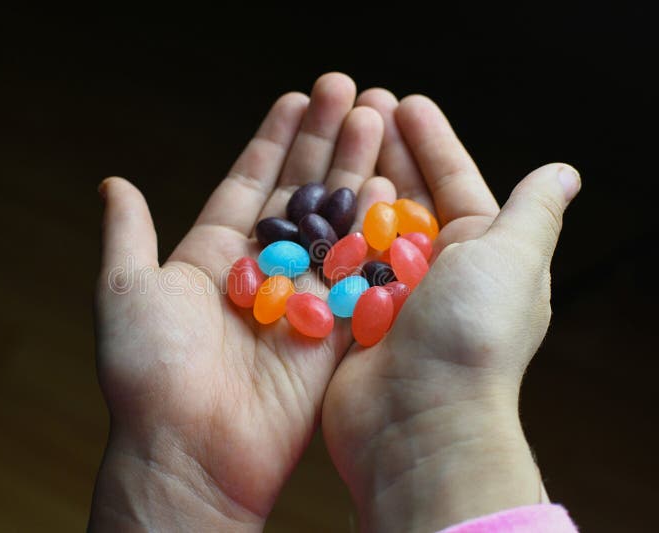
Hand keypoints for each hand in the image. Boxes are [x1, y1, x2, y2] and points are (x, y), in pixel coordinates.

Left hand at [89, 73, 389, 530]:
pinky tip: (391, 186)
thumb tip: (114, 184)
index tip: (297, 98)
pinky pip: (358, 274)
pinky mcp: (332, 332)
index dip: (274, 140)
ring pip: (335, 225)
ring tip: (377, 119)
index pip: (250, 184)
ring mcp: (301, 300)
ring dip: (356, 172)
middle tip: (350, 91)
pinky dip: (375, 232)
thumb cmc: (148, 373)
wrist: (189, 450)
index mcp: (214, 258)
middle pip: (300, 195)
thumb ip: (129, 234)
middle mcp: (263, 273)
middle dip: (325, 142)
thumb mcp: (126, 290)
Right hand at [322, 93, 580, 532]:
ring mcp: (389, 296)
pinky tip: (312, 199)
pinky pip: (338, 263)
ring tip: (334, 139)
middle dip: (386, 151)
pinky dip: (328, 232)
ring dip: (354, 182)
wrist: (417, 421)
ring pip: (368, 225)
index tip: (405, 103)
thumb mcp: (512, 258)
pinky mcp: (349, 317)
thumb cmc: (471, 336)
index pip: (455, 184)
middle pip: (408, 198)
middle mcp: (436, 274)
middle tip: (359, 107)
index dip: (432, 142)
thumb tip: (565, 174)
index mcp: (481, 256)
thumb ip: (533, 211)